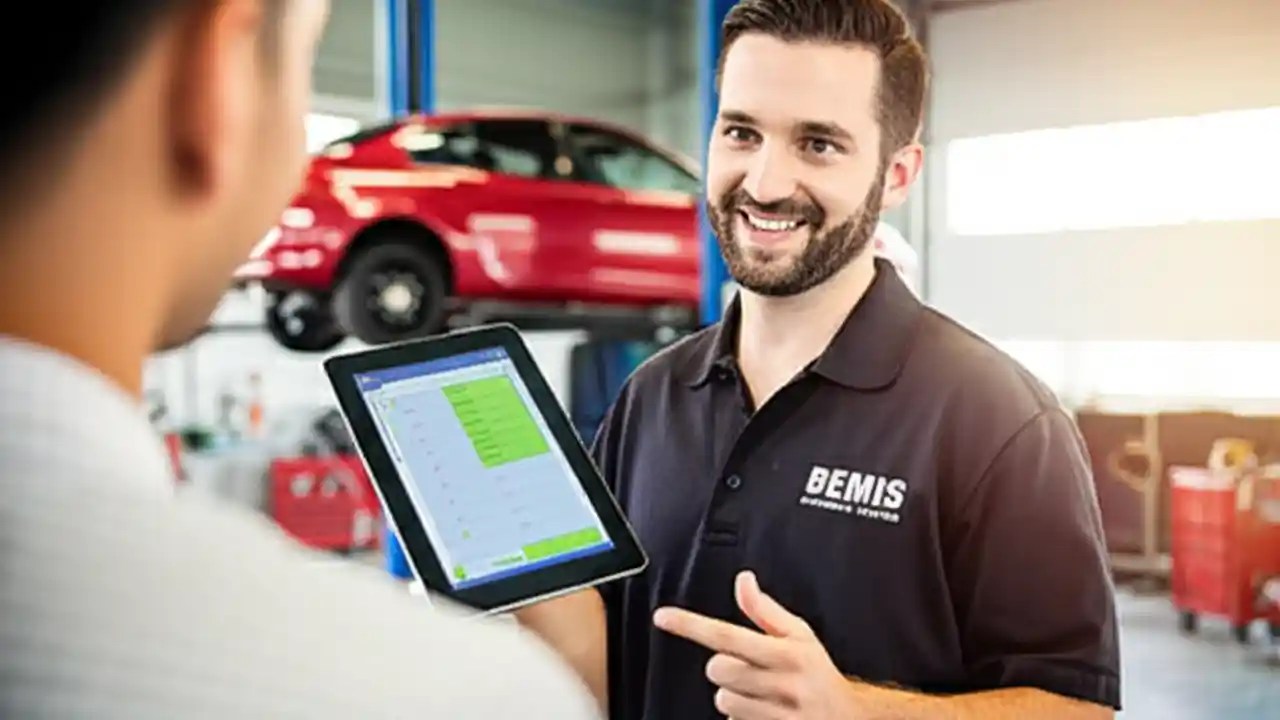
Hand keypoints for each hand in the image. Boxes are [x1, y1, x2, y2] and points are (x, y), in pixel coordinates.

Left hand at [653, 571, 860, 718]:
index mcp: (787, 653)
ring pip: (723, 701)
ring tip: (760, 694)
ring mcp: (778, 715)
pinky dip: (742, 718)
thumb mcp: (800, 636)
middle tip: (748, 669)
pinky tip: (764, 712)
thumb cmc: (819, 675)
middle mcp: (783, 684)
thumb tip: (743, 580)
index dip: (691, 625)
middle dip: (725, 668)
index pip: (728, 634)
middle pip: (718, 670)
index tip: (662, 617)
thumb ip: (765, 610)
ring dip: (734, 696)